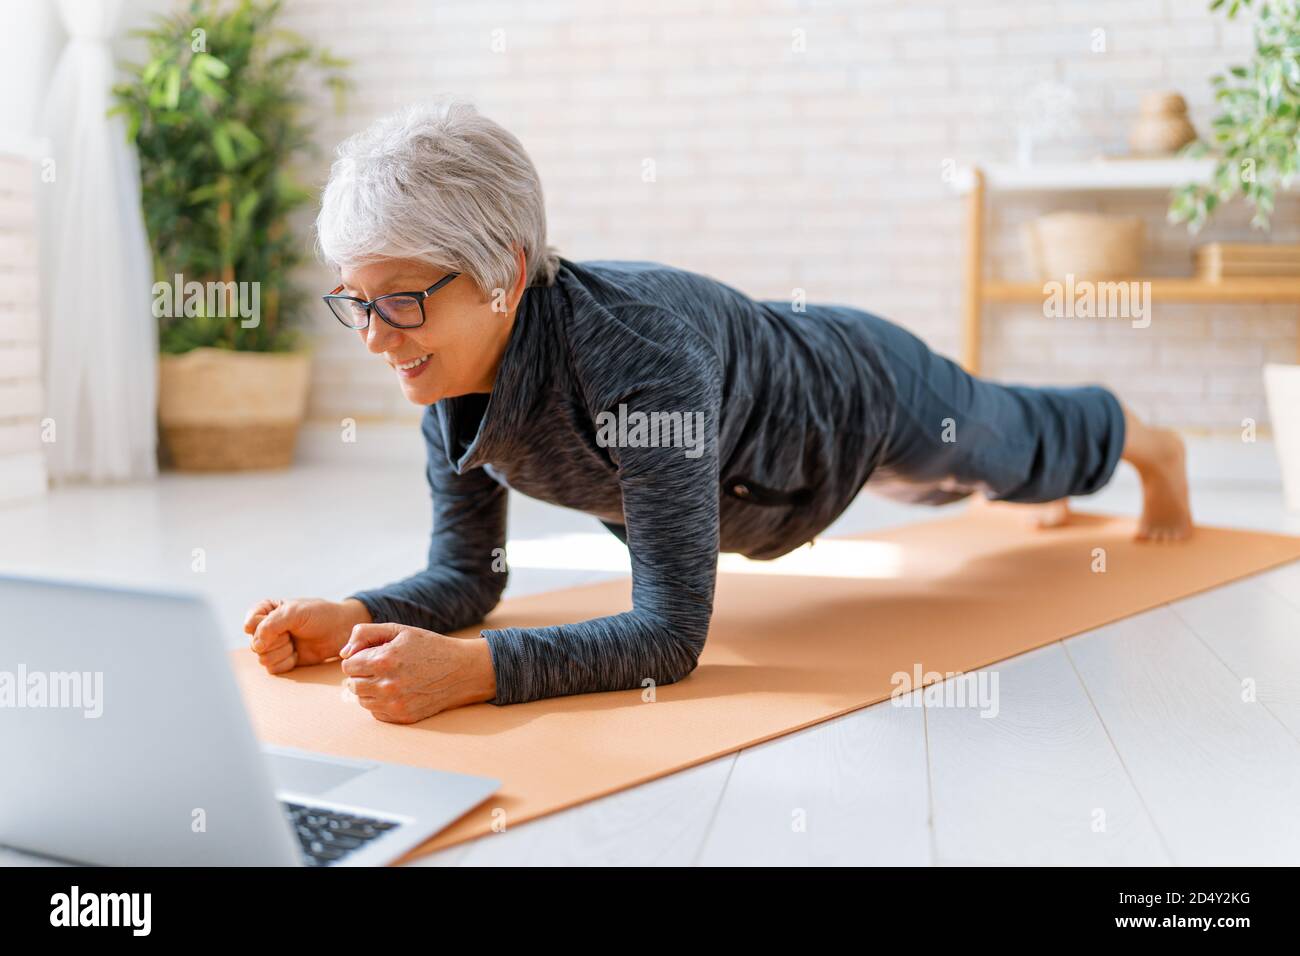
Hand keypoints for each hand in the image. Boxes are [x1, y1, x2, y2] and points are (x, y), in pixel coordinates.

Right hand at [244, 598, 371, 674]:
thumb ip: (272, 624)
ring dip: (282, 652)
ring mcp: (273, 646)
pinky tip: (297, 654)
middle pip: (255, 644)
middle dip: (276, 641)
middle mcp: (266, 629)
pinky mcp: (282, 660)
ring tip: (295, 643)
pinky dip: (286, 663)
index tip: (282, 624)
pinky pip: (272, 669)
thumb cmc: (320, 615)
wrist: (340, 630)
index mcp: (266, 611)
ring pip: (262, 658)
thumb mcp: (295, 612)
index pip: (250, 623)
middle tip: (292, 634)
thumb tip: (256, 645)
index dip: (263, 628)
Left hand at [340, 624, 496, 723]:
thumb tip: (343, 652)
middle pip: (352, 685)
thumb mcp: (399, 630)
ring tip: (389, 679)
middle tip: (381, 667)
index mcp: (384, 660)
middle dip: (362, 675)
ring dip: (370, 690)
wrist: (462, 670)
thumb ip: (365, 634)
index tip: (372, 656)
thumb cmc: (429, 647)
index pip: (348, 666)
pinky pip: (376, 713)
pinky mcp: (402, 717)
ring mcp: (395, 704)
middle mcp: (387, 685)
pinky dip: (381, 703)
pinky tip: (397, 691)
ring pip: (362, 700)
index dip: (358, 659)